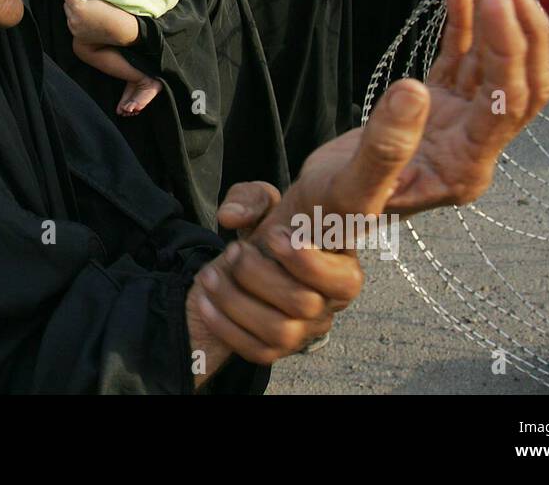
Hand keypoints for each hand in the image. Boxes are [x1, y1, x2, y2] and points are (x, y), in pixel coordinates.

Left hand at [63, 0, 137, 46]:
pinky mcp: (78, 35)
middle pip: (66, 5)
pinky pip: (72, 25)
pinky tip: (88, 20)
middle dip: (73, 2)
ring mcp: (75, 28)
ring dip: (74, 12)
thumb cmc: (111, 11)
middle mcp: (74, 19)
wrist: (119, 29)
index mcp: (78, 7)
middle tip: (84, 1)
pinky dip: (77, 21)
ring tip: (87, 11)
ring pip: (68, 16)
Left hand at [187, 182, 362, 385]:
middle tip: (233, 250)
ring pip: (279, 331)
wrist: (245, 261)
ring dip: (236, 300)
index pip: (344, 280)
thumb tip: (232, 217)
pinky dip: (224, 325)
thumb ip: (252, 198)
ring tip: (210, 273)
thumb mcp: (263, 201)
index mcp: (341, 268)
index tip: (274, 234)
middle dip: (258, 274)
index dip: (306, 260)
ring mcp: (303, 332)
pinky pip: (255, 351)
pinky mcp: (275, 350)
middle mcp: (328, 305)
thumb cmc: (268, 227)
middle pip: (304, 304)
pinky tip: (204, 298)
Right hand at [293, 0, 548, 217]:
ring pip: (494, 64)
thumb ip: (385, 146)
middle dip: (520, 29)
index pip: (505, 104)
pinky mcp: (438, 107)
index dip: (510, 51)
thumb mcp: (353, 188)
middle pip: (518, 82)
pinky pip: (461, 59)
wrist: (318, 215)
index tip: (497, 2)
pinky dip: (466, 24)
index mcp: (465, 170)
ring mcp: (458, 123)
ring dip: (499, 16)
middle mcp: (473, 146)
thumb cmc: (333, 210)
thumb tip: (414, 90)